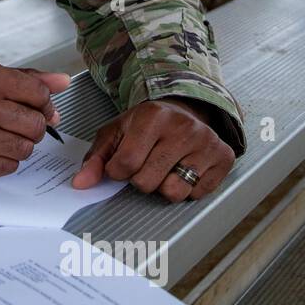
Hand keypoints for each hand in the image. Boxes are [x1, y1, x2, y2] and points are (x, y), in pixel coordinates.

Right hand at [0, 62, 70, 179]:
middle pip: (36, 124)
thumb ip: (24, 77)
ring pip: (26, 148)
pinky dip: (5, 160)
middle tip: (18, 124)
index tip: (37, 107)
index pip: (39, 93)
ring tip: (2, 137)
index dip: (44, 103)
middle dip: (33, 126)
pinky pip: (10, 167)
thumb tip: (62, 81)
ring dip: (20, 145)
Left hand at [72, 98, 234, 201]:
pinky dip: (187, 188)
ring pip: (173, 192)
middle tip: (147, 163)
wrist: (185, 110)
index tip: (122, 164)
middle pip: (147, 182)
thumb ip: (95, 158)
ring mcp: (206, 143)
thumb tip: (80, 184)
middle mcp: (183, 127)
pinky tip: (184, 168)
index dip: (118, 172)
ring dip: (164, 186)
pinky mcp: (224, 158)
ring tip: (165, 167)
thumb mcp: (117, 133)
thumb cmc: (146, 125)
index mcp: (153, 116)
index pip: (126, 164)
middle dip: (140, 179)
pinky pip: (196, 194)